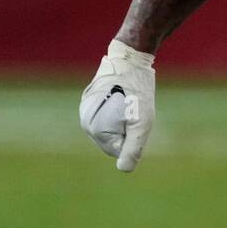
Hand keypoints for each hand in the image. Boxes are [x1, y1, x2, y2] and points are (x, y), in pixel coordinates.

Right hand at [79, 40, 155, 171]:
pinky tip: (124, 96)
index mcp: (92, 129)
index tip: (136, 116)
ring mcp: (86, 109)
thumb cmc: (138, 90)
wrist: (131, 58)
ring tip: (129, 101)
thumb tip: (124, 169)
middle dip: (127, 128)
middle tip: (134, 108)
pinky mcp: (92, 99)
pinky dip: (119, 109)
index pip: (117, 150)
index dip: (132, 136)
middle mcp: (84, 120)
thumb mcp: (142, 121)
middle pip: (113, 139)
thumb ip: (133, 147)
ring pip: (112, 126)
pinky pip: (109, 114)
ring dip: (124, 119)